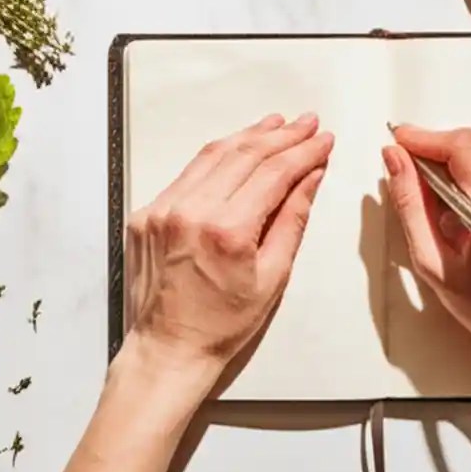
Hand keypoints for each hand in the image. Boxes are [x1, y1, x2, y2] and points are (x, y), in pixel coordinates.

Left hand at [125, 112, 333, 381]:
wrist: (168, 348)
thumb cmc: (224, 324)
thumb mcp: (273, 276)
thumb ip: (292, 219)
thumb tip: (311, 176)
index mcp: (226, 231)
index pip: (273, 174)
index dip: (303, 152)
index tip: (323, 140)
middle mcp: (190, 212)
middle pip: (244, 155)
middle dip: (281, 136)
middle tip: (307, 123)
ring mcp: (163, 210)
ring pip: (212, 155)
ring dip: (248, 136)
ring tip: (276, 123)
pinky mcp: (147, 214)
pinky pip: (188, 174)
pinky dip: (217, 156)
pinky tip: (237, 147)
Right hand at [382, 125, 470, 360]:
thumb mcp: (433, 262)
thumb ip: (411, 205)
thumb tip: (395, 159)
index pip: (462, 146)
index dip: (424, 137)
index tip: (397, 140)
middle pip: (469, 149)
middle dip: (432, 156)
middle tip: (408, 181)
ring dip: (449, 174)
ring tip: (437, 215)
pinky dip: (467, 186)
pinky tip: (459, 220)